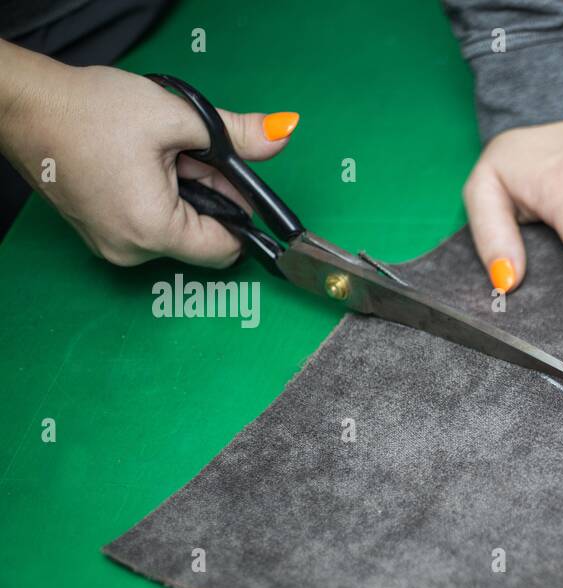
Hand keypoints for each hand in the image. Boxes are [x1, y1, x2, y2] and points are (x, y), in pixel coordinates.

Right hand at [0, 40, 297, 267]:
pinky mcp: (99, 235)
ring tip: (156, 154)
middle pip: (201, 238)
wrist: (23, 105)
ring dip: (182, 194)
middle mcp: (131, 251)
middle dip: (208, 195)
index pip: (225, 250)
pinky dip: (156, 197)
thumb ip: (237, 134)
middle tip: (188, 153)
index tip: (233, 180)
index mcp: (153, 230)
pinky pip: (146, 225)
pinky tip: (138, 165)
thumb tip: (282, 135)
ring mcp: (111, 247)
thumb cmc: (87, 110)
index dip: (240, 214)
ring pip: (174, 229)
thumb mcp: (175, 116)